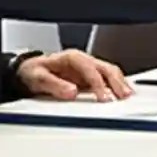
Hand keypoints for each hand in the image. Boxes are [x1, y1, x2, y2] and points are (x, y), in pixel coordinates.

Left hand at [16, 49, 133, 101]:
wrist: (29, 72)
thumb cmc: (34, 73)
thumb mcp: (39, 78)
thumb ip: (55, 85)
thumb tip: (72, 92)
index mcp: (72, 58)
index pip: (90, 69)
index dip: (98, 83)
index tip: (103, 98)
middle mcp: (83, 61)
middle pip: (105, 68)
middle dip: (117, 81)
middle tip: (123, 96)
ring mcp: (88, 68)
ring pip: (110, 72)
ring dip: (120, 83)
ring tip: (127, 96)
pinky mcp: (90, 77)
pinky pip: (108, 78)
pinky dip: (117, 85)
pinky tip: (122, 94)